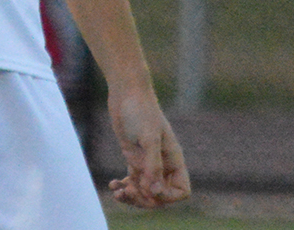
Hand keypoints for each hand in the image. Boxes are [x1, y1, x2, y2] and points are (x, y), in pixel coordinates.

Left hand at [106, 85, 189, 208]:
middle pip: (161, 196)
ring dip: (132, 197)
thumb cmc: (141, 110)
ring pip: (145, 191)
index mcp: (174, 159)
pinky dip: (123, 188)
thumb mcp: (148, 137)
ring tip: (118, 191)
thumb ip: (153, 164)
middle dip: (145, 199)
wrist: (126, 93)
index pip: (181, 191)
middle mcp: (163, 164)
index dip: (167, 197)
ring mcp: (148, 162)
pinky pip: (132, 182)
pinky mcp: (134, 158)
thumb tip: (154, 191)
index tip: (150, 189)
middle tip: (128, 191)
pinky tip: (112, 184)